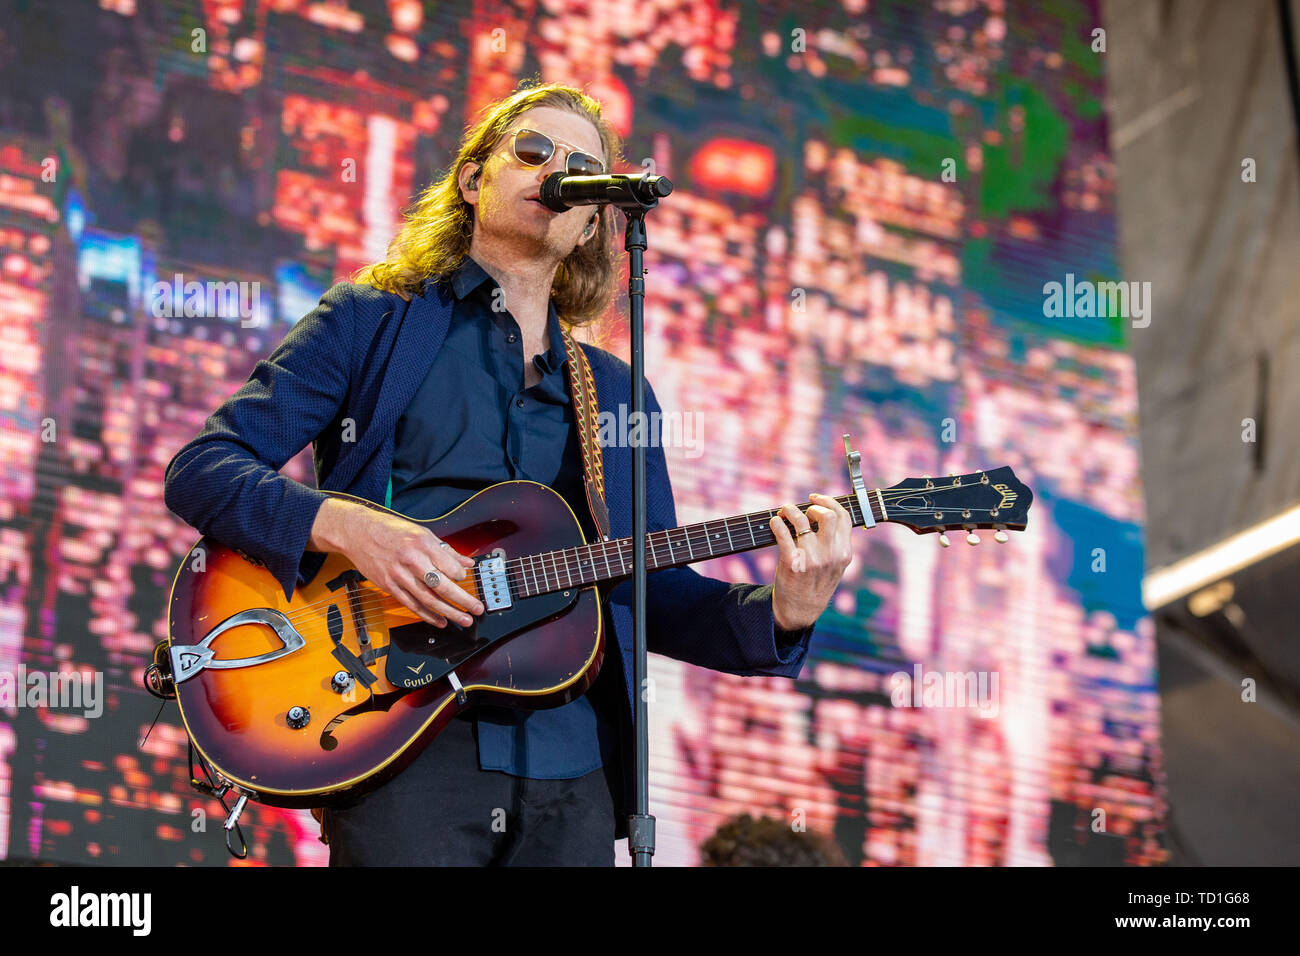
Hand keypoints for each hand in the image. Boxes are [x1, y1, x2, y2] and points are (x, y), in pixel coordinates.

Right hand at [313, 498, 484, 627]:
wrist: (357, 532)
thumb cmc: (390, 530)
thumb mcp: (422, 533)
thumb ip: (446, 550)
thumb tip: (467, 562)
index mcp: (423, 544)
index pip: (449, 566)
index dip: (462, 576)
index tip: (467, 579)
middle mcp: (412, 561)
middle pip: (442, 586)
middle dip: (463, 601)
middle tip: (477, 609)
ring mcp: (399, 576)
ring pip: (428, 600)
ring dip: (448, 613)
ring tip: (463, 619)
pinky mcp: (389, 586)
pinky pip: (411, 605)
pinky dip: (427, 615)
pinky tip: (439, 621)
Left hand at [768, 493, 852, 630]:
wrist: (801, 609)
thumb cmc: (817, 582)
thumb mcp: (836, 565)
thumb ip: (836, 542)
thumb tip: (825, 511)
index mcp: (844, 552)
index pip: (843, 517)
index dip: (829, 501)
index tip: (815, 499)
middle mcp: (830, 554)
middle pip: (827, 515)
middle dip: (812, 506)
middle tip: (803, 510)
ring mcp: (811, 558)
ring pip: (801, 519)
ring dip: (790, 510)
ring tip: (784, 512)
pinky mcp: (792, 562)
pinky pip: (783, 533)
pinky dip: (777, 523)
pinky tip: (775, 522)